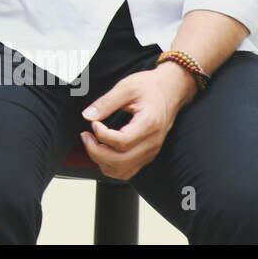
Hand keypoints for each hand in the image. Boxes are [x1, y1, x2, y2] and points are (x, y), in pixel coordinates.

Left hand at [79, 62, 196, 180]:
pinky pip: (127, 171)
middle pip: (120, 161)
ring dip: (101, 161)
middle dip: (96, 151)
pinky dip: (110, 166)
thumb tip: (88, 115)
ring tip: (92, 144)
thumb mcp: (126, 87)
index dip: (102, 135)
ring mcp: (151, 152)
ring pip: (122, 171)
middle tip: (86, 136)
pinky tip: (102, 151)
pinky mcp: (147, 155)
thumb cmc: (150, 87)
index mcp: (149, 125)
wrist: (171, 90)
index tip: (94, 123)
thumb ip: (106, 102)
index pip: (121, 142)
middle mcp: (152, 143)